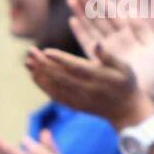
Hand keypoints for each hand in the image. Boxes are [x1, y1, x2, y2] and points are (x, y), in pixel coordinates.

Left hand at [25, 44, 153, 128]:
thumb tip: (96, 43)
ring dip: (39, 74)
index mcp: (98, 78)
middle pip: (60, 76)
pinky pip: (54, 95)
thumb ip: (109, 55)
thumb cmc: (126, 84)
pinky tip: (34, 75)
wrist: (125, 111)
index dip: (60, 60)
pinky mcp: (73, 105)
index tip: (45, 51)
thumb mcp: (125, 68)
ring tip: (27, 61)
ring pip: (54, 86)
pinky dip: (43, 85)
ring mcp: (78, 99)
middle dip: (43, 64)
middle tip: (30, 52)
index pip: (75, 68)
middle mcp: (86, 90)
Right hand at [67, 0, 153, 109]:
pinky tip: (73, 20)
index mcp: (131, 32)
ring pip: (92, 26)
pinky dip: (80, 32)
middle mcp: (117, 38)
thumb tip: (130, 9)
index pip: (114, 12)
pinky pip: (87, 43)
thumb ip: (142, 27)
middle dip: (88, 2)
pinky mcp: (99, 60)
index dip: (102, 0)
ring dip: (81, 12)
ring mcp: (107, 48)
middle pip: (100, 16)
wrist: (149, 94)